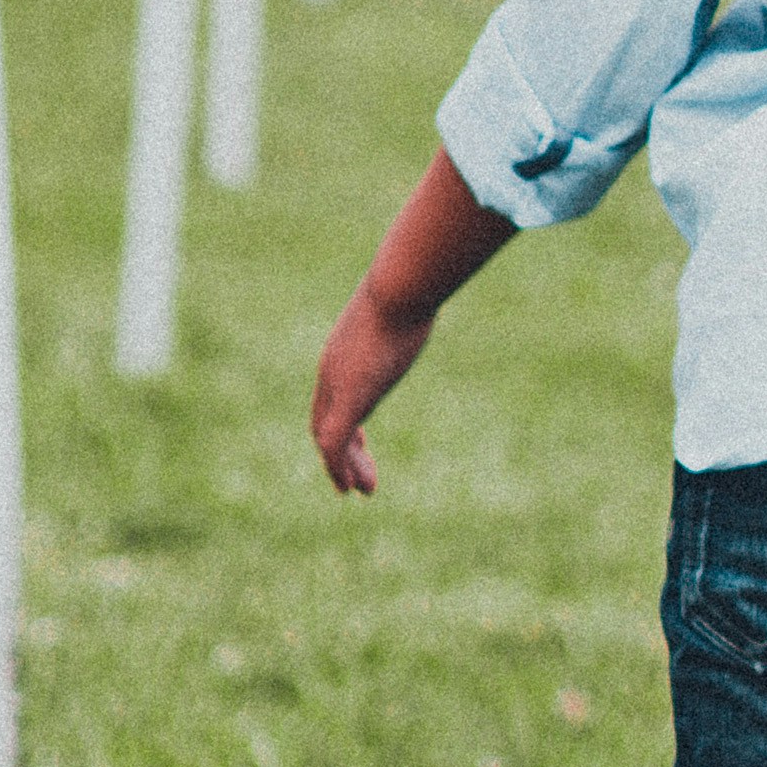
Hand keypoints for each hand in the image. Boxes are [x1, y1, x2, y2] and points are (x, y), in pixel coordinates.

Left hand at [309, 152, 512, 494]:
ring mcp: (337, 387)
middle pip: (323, 419)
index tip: (357, 444)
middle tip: (355, 479)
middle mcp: (331, 370)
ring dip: (343, 468)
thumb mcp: (414, 298)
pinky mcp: (348, 400)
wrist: (401, 287)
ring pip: (328, 439)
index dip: (342, 422)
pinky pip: (335, 445)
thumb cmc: (413, 286)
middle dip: (341, 452)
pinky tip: (354, 487)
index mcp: (343, 349)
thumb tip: (442, 275)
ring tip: (360, 491)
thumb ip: (421, 298)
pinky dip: (340, 468)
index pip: (331, 394)